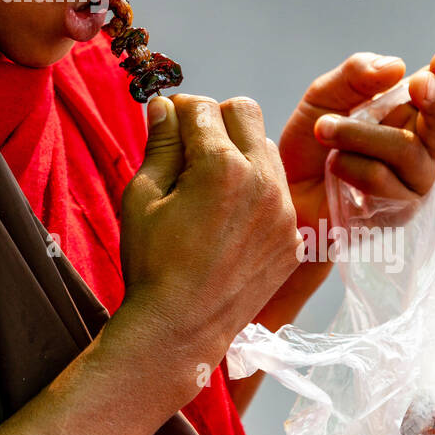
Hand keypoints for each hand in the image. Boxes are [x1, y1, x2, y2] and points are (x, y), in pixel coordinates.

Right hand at [120, 92, 302, 398]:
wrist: (180, 329)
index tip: (167, 123)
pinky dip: (255, 192)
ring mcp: (284, 211)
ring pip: (266, 149)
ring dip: (239, 152)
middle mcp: (263, 181)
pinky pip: (278, 192)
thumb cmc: (152, 262)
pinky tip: (228, 220)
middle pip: (245, 113)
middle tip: (189, 148)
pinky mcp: (292, 237)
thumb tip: (164, 105)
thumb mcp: (142, 196)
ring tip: (210, 186)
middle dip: (215, 120)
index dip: (178, 110)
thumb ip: (159, 143)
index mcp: (222, 166)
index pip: (203, 106)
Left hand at [279, 48, 434, 250]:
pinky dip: (350, 166)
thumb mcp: (324, 97)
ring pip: (405, 151)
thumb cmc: (312, 141)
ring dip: (359, 135)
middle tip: (419, 84)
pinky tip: (334, 167)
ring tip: (324, 129)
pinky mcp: (398, 211)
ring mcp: (413, 181)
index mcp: (408, 111)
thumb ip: (356, 76)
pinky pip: (382, 181)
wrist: (285, 188)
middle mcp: (420, 145)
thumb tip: (396, 65)